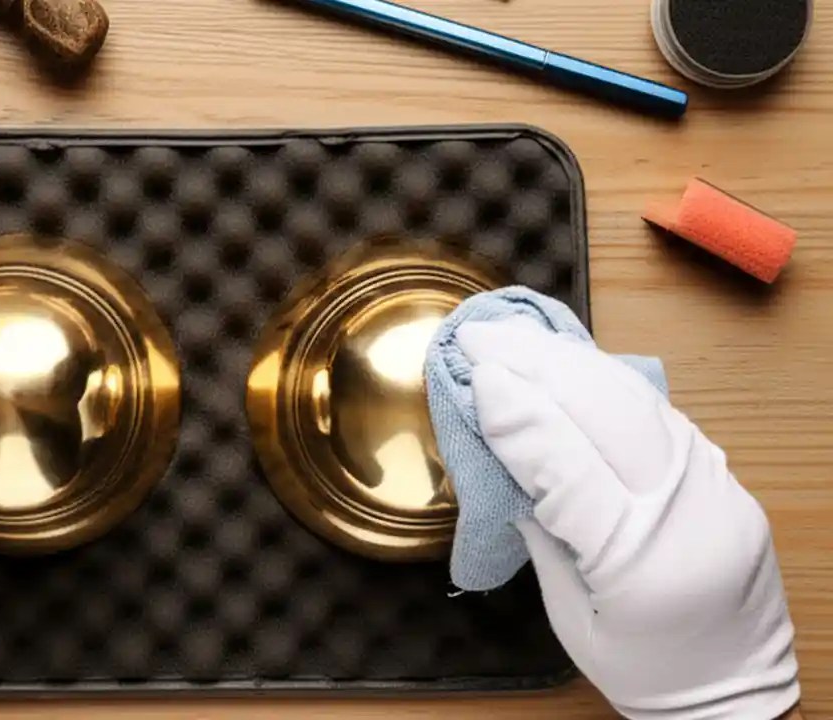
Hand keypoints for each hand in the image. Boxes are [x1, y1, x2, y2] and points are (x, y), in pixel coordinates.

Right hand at [457, 319, 798, 719]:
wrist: (736, 688)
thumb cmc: (640, 666)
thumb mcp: (567, 613)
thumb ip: (539, 529)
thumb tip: (501, 449)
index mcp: (635, 563)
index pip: (569, 470)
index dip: (519, 417)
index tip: (475, 373)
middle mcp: (683, 514)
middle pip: (607, 415)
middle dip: (538, 365)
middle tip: (481, 334)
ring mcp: (714, 490)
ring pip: (638, 402)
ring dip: (571, 361)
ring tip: (518, 337)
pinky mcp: (726, 479)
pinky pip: (662, 415)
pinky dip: (608, 382)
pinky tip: (570, 363)